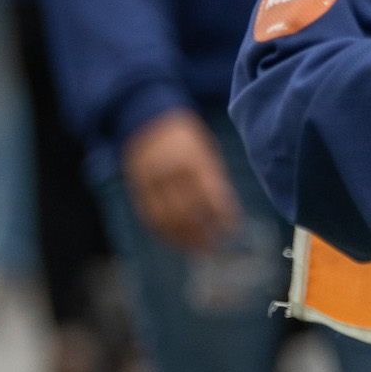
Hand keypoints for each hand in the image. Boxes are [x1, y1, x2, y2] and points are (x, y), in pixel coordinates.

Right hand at [123, 109, 240, 253]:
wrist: (146, 121)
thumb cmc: (186, 138)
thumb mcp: (207, 152)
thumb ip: (215, 180)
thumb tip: (227, 212)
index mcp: (192, 161)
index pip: (210, 197)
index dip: (223, 218)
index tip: (234, 230)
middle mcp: (169, 174)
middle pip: (187, 215)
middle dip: (204, 236)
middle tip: (219, 248)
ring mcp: (149, 183)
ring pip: (166, 222)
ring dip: (184, 241)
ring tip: (200, 250)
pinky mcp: (136, 190)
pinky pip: (150, 219)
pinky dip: (165, 235)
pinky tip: (178, 241)